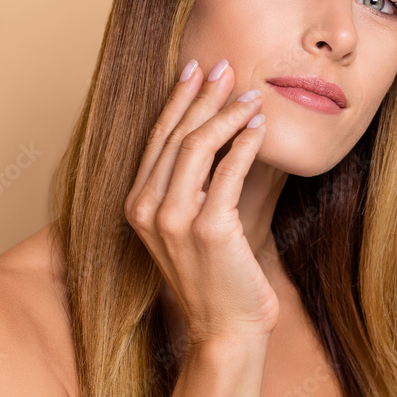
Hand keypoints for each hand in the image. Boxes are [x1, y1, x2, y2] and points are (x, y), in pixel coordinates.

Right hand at [124, 58, 278, 348]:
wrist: (226, 329)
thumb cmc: (218, 275)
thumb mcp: (199, 222)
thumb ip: (202, 181)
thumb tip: (230, 128)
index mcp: (137, 205)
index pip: (157, 138)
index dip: (177, 100)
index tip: (196, 70)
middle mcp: (146, 209)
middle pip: (175, 135)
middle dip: (202, 96)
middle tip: (226, 67)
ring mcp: (173, 219)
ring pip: (196, 146)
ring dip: (227, 114)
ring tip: (252, 97)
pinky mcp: (207, 228)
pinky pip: (228, 171)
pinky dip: (245, 143)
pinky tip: (259, 128)